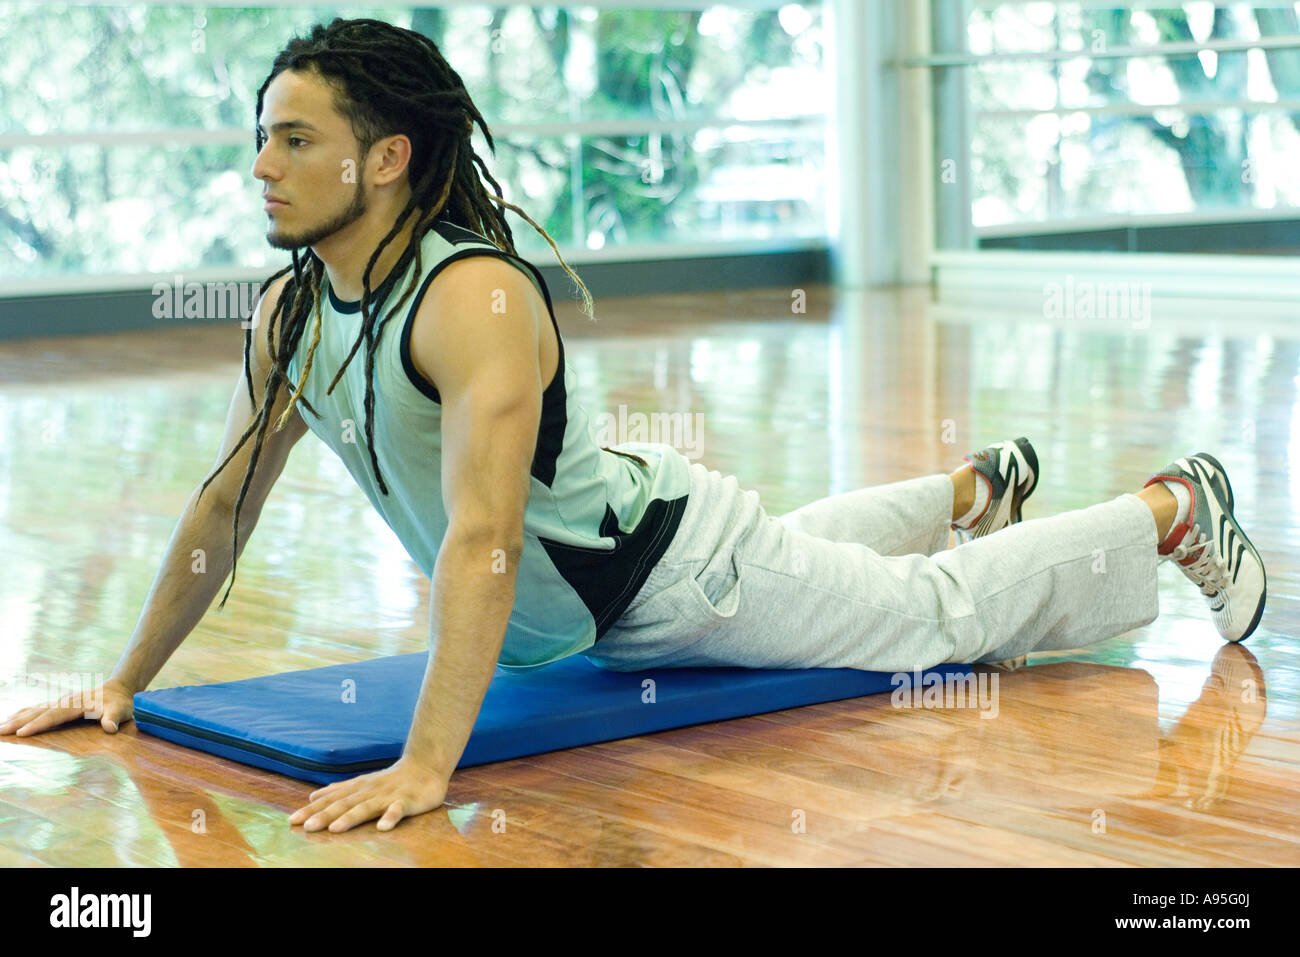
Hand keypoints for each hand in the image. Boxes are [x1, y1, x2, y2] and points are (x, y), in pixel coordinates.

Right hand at [0, 676, 134, 735]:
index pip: (55, 716)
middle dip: (19, 722)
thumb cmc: (120, 703)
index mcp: (78, 705)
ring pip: (35, 709)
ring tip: (0, 726)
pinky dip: (24, 712)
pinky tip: (11, 717)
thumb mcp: (122, 710)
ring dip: (16, 717)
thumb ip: (115, 717)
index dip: (38, 724)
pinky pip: (38, 708)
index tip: (22, 733)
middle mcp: (65, 702)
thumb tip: (109, 727)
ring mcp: (61, 702)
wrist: (118, 689)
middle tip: (0, 730)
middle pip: (39, 712)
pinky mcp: (59, 704)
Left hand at [288, 758, 448, 832]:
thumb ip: (339, 790)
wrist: (425, 767)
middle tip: (308, 827)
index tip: (292, 821)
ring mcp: (388, 796)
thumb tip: (313, 795)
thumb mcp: (362, 783)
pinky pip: (399, 810)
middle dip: (326, 815)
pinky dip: (391, 817)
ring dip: (351, 817)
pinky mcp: (407, 801)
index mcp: (358, 789)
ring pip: (367, 807)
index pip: (331, 800)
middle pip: (345, 804)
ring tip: (335, 829)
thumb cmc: (391, 779)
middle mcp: (369, 792)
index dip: (312, 810)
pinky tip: (383, 828)